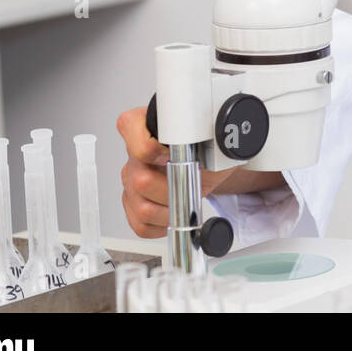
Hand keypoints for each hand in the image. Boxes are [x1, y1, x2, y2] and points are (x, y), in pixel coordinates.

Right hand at [116, 106, 235, 237]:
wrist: (211, 163)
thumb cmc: (209, 148)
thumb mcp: (213, 136)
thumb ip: (209, 134)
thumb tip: (222, 139)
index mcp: (148, 125)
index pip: (129, 126)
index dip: (148, 146)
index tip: (170, 154)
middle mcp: (135, 151)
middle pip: (140, 179)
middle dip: (172, 189)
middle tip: (190, 185)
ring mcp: (131, 176)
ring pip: (142, 206)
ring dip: (170, 209)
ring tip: (185, 200)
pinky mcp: (132, 200)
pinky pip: (140, 223)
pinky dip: (161, 225)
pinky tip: (173, 214)